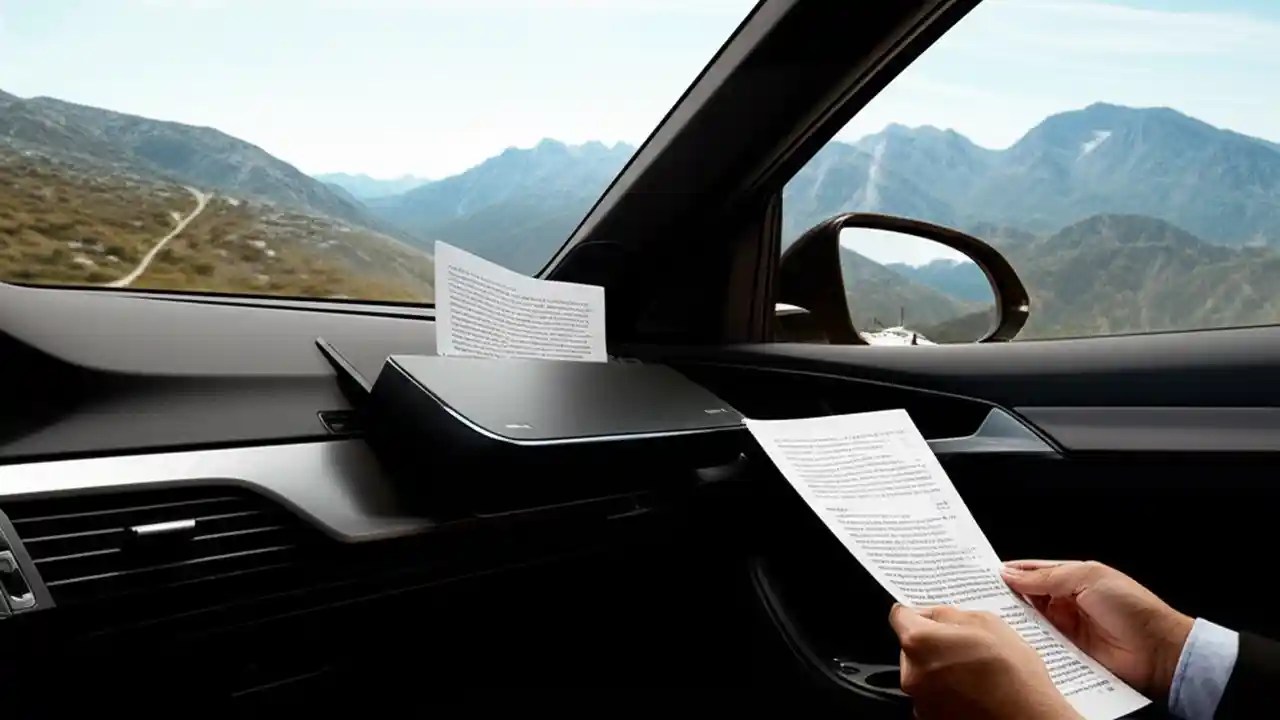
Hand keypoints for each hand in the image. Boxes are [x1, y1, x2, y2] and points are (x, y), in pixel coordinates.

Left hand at [888, 604, 1080, 719]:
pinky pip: (932, 696)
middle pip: (910, 647)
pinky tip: (971, 690)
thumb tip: (933, 614)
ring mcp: (920, 700)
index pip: (900, 615)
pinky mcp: (930, 718)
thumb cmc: (1013, 674)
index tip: (929, 616)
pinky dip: (945, 691)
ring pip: (922, 672)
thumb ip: (949, 614)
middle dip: (931, 643)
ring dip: (939, 668)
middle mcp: (912, 674)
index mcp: (920, 642)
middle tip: (963, 646)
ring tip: (973, 671)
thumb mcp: (987, 623)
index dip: (917, 613)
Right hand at [1002, 560, 1193, 697]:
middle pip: (1027, 597)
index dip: (1010, 572)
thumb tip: (1011, 574)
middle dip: (1007, 596)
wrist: (1156, 650)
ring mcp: (1066, 627)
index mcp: (1072, 576)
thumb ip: (1046, 577)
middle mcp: (1066, 601)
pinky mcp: (1067, 650)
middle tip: (981, 596)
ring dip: (1014, 619)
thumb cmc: (1131, 607)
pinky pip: (1040, 644)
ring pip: (1030, 620)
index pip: (1033, 571)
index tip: (984, 575)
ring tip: (991, 616)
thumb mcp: (1086, 578)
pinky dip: (1027, 641)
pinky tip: (1012, 638)